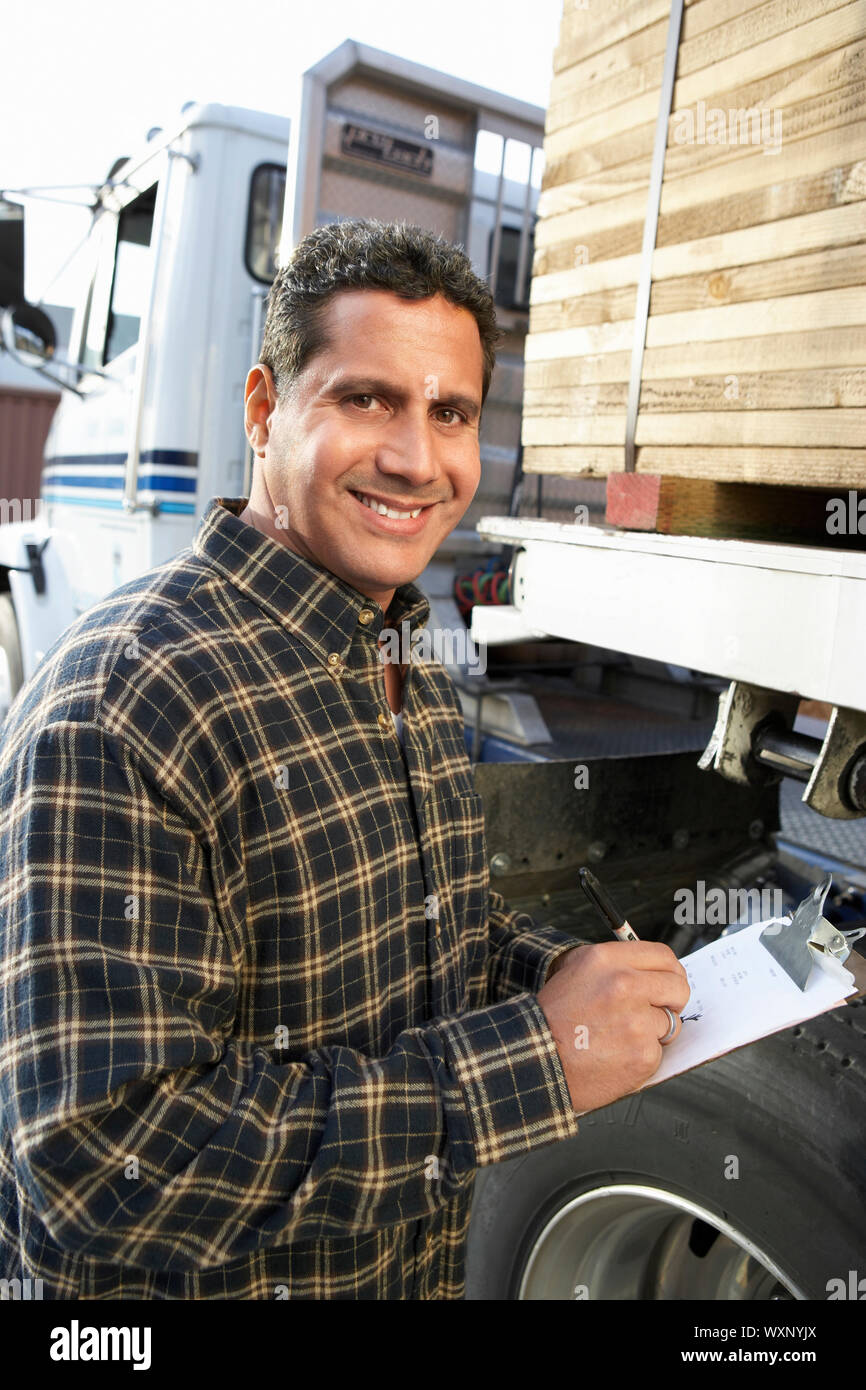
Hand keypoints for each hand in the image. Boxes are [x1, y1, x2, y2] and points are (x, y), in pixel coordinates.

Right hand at [536, 940, 689, 1114]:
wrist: (537, 1060)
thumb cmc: (552, 1019)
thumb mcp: (575, 972)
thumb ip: (614, 965)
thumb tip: (648, 969)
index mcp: (607, 960)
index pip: (663, 956)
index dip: (670, 971)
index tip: (668, 981)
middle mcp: (624, 984)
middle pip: (677, 986)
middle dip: (671, 1000)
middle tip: (655, 1012)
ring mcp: (636, 1020)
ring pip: (670, 1022)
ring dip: (654, 1031)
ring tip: (623, 1038)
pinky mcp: (644, 1053)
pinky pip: (659, 1051)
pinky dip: (642, 1057)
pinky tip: (618, 1056)